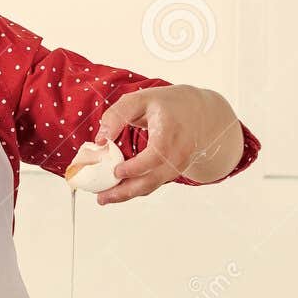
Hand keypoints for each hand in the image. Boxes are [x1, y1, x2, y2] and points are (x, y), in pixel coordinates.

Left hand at [91, 86, 244, 203]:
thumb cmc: (164, 105)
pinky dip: (136, 189)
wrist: (196, 112)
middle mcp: (179, 149)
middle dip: (127, 190)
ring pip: (153, 184)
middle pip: (154, 177)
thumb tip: (100, 141)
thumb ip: (117, 115)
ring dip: (128, 194)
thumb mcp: (139, 99)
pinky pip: (154, 183)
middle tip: (102, 197)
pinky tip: (118, 190)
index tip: (117, 171)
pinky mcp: (175, 171)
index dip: (137, 166)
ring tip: (104, 198)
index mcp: (170, 128)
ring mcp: (180, 163)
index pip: (158, 152)